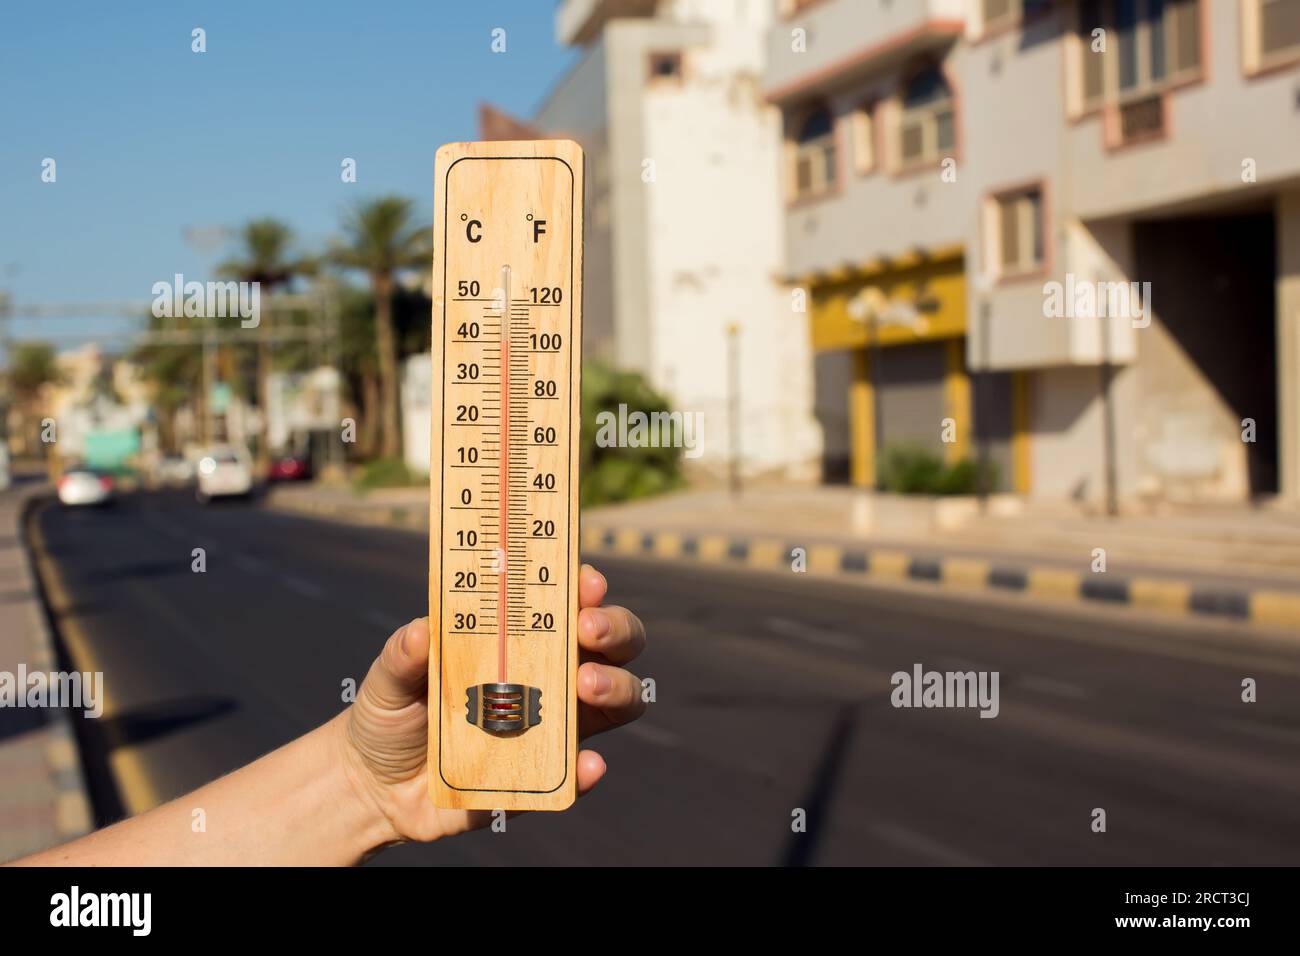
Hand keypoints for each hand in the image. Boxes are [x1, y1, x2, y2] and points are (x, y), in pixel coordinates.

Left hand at [334, 564, 646, 847]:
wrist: (375, 788)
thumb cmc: (392, 712)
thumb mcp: (388, 675)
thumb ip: (404, 653)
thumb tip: (422, 631)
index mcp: (519, 638)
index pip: (569, 601)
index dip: (587, 586)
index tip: (585, 581)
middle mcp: (549, 675)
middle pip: (612, 643)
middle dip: (615, 627)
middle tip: (588, 628)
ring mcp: (553, 726)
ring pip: (619, 699)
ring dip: (617, 686)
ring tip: (587, 684)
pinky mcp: (544, 778)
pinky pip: (580, 775)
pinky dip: (589, 770)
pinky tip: (587, 764)